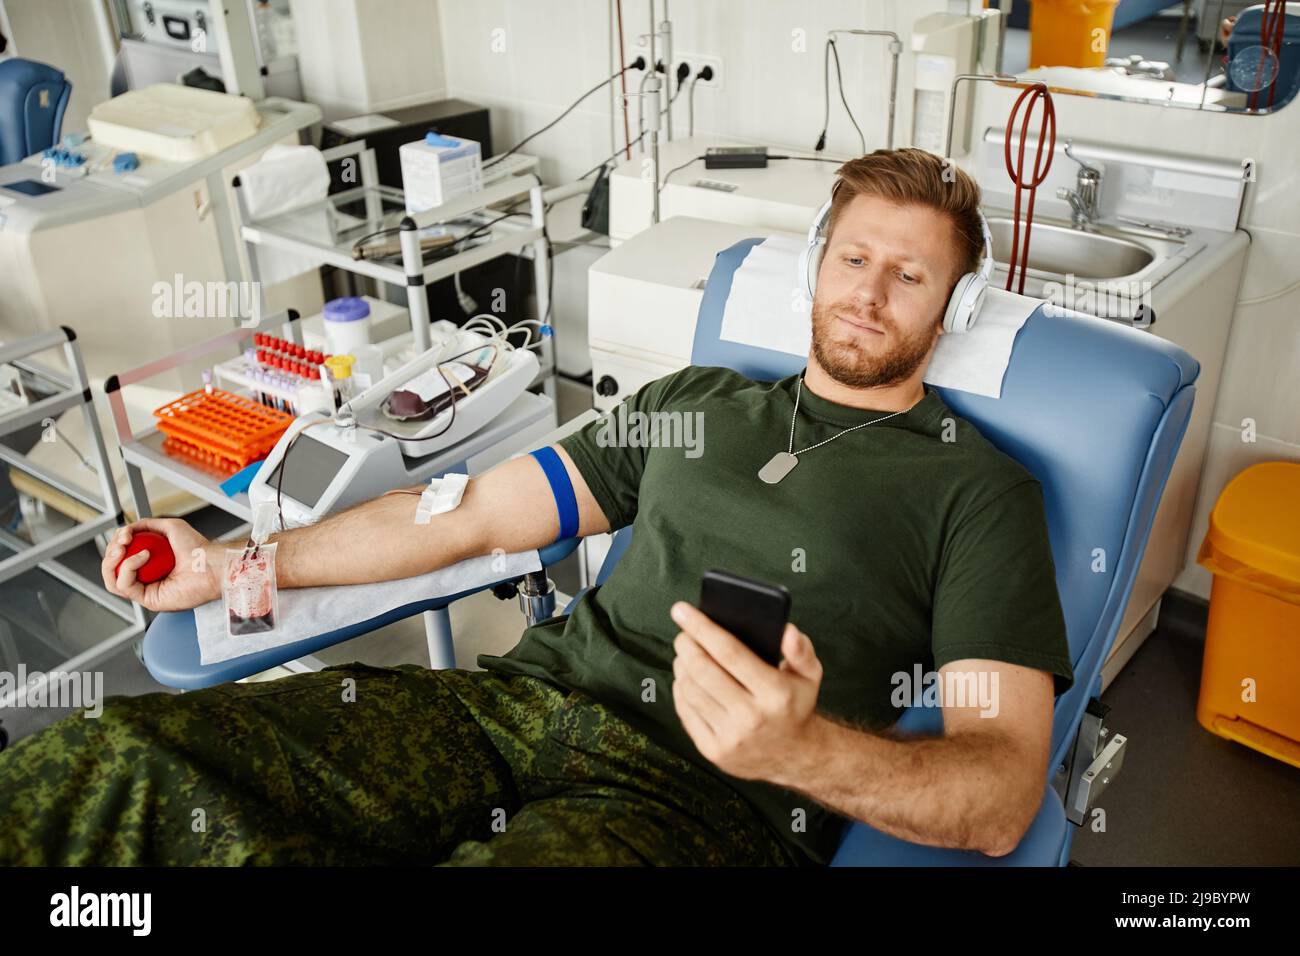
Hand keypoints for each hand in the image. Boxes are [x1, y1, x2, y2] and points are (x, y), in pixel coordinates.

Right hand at [101, 518, 220, 611]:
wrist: (211, 562)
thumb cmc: (198, 547)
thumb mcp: (169, 527)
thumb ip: (146, 525)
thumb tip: (126, 528)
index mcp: (148, 565)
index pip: (119, 558)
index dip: (115, 544)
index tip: (124, 533)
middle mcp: (145, 579)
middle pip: (111, 570)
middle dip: (110, 553)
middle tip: (122, 541)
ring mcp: (146, 591)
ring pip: (112, 581)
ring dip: (111, 562)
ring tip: (124, 547)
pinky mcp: (149, 600)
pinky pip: (125, 586)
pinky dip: (129, 567)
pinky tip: (143, 555)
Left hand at [669, 601, 822, 782]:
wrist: (795, 756)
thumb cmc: (795, 705)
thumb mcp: (809, 675)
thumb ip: (800, 649)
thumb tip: (785, 630)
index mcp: (775, 694)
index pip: (729, 652)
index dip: (701, 627)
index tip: (682, 610)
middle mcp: (751, 717)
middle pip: (703, 670)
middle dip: (686, 645)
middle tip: (683, 633)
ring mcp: (730, 737)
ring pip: (690, 690)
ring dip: (681, 665)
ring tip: (685, 653)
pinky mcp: (713, 751)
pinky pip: (686, 712)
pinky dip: (680, 690)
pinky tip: (685, 678)